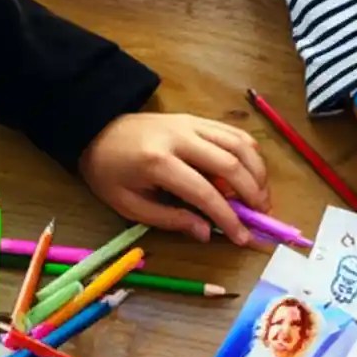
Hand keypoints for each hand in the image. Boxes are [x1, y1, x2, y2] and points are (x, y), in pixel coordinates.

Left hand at [78, 113, 269, 244]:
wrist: (94, 130)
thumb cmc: (109, 172)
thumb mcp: (129, 204)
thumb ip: (170, 219)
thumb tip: (207, 232)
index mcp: (158, 162)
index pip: (205, 192)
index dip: (228, 217)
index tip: (243, 237)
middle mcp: (179, 138)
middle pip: (231, 164)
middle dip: (253, 193)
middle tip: (262, 215)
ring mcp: (191, 124)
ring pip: (240, 144)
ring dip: (258, 172)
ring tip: (262, 195)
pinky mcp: (197, 119)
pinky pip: (234, 133)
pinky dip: (251, 153)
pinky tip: (253, 172)